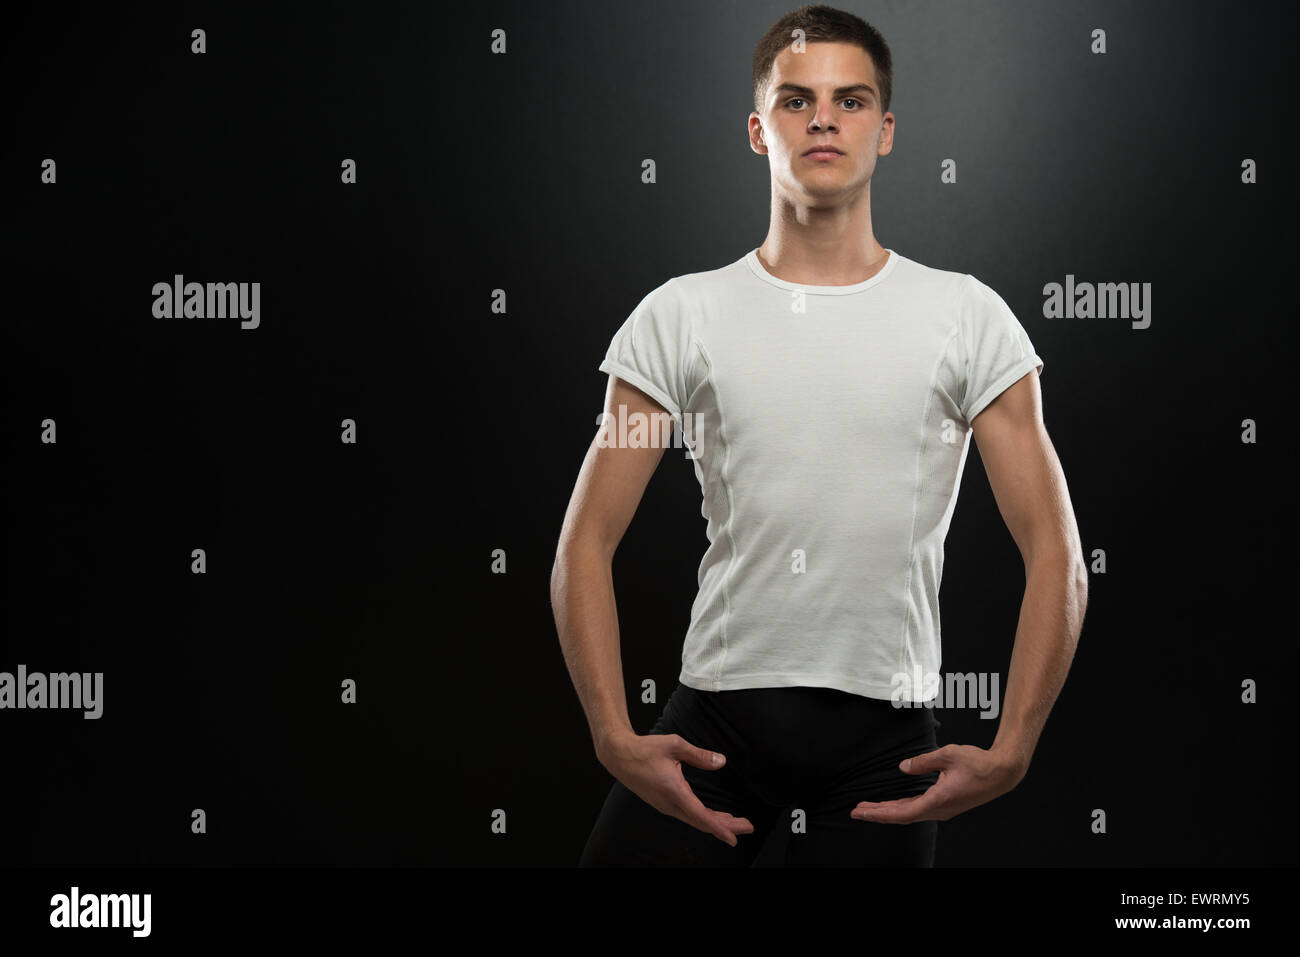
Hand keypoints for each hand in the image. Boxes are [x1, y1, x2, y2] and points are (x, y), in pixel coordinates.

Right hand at [597, 731, 754, 846]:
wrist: (619, 756)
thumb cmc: (644, 750)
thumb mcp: (675, 745)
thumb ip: (699, 755)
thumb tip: (720, 762)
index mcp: (674, 791)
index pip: (701, 816)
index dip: (720, 827)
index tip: (735, 836)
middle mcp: (670, 803)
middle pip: (702, 822)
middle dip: (726, 826)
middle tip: (747, 827)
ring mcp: (666, 806)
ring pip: (695, 820)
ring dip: (715, 823)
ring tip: (735, 823)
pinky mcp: (664, 803)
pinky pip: (687, 815)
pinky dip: (703, 818)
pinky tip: (712, 815)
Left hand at [850, 744, 1026, 823]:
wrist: (1002, 773)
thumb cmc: (978, 763)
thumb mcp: (948, 755)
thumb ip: (924, 761)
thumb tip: (904, 767)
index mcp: (939, 799)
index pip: (903, 812)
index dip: (880, 813)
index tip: (862, 812)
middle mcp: (940, 809)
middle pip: (902, 815)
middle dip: (878, 813)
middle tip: (856, 811)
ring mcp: (943, 809)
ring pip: (910, 813)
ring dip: (888, 811)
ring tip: (869, 808)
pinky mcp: (946, 804)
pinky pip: (919, 809)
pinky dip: (902, 808)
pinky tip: (892, 805)